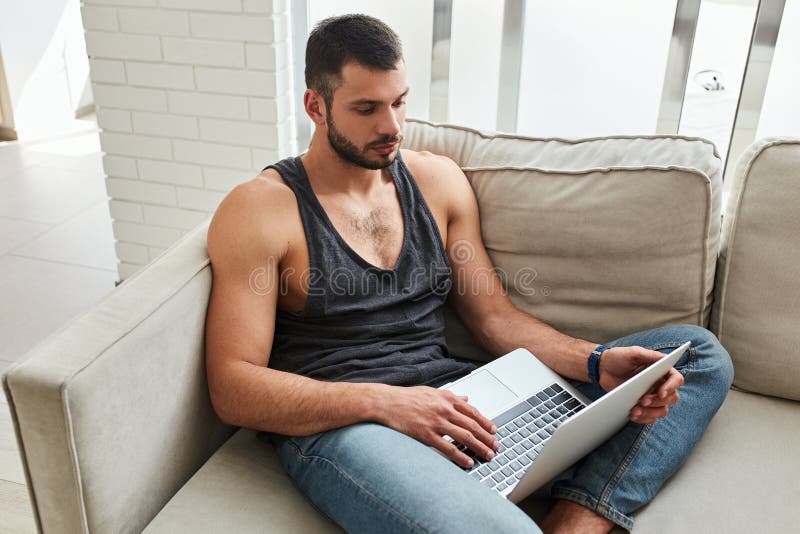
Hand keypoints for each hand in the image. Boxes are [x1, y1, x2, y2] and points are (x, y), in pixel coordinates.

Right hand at [376, 386, 499, 468]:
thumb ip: (450, 396)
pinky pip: (448, 448)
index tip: (494, 431)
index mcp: (446, 398)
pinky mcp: (426, 434)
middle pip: (472, 425)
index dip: (486, 423)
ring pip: (464, 436)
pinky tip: (468, 462)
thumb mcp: (431, 392)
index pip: (472, 412)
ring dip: (479, 447)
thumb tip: (465, 399)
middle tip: (495, 447)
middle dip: (487, 437)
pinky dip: (460, 456)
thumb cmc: (406, 397)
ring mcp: (436, 422)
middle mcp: (444, 409)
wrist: (386, 402)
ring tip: (487, 455)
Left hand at [598, 346, 684, 424]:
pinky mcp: (643, 406)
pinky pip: (650, 418)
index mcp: (661, 370)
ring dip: (650, 412)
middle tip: (643, 400)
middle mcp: (660, 384)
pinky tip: (632, 415)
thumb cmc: (618, 357)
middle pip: (672, 398)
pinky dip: (643, 418)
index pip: (676, 379)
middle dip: (658, 401)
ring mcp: (652, 396)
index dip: (672, 387)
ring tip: (635, 411)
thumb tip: (665, 358)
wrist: (602, 369)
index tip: (661, 393)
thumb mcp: (633, 352)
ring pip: (662, 410)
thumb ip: (649, 355)